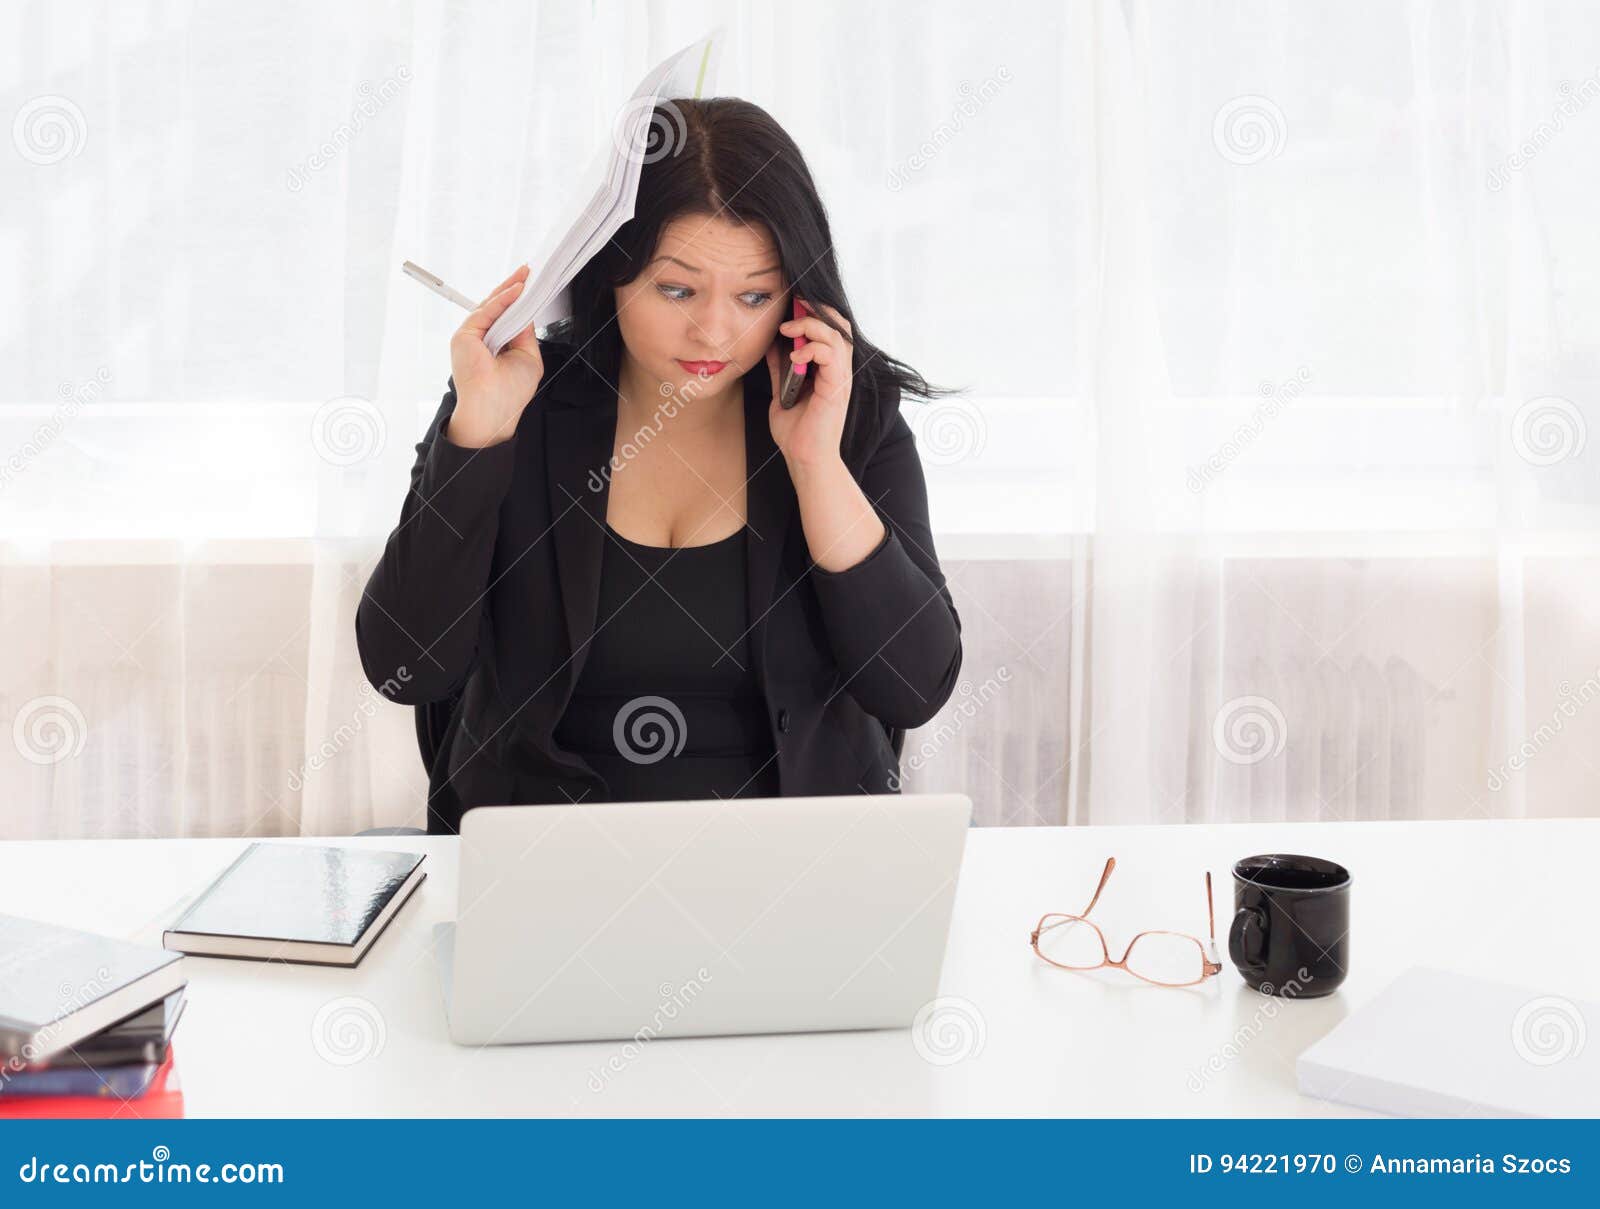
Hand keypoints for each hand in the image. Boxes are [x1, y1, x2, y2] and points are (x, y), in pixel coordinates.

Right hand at [446, 264, 543, 447]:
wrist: (493, 410)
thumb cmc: (510, 392)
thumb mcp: (528, 356)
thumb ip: (525, 332)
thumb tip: (525, 309)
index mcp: (496, 345)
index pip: (506, 316)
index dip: (518, 300)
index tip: (532, 284)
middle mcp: (482, 339)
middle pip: (497, 306)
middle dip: (514, 288)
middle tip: (529, 272)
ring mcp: (471, 336)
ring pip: (491, 306)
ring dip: (510, 290)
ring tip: (526, 276)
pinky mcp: (464, 336)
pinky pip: (486, 312)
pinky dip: (502, 300)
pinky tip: (516, 290)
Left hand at [765, 299, 853, 471]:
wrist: (804, 459)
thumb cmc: (797, 432)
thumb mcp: (782, 393)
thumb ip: (780, 369)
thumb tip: (772, 345)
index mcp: (828, 369)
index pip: (831, 329)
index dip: (815, 312)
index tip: (793, 304)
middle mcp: (838, 370)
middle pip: (839, 324)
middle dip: (817, 310)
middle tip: (795, 306)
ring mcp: (839, 378)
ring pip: (837, 334)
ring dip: (812, 326)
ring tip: (790, 330)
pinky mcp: (836, 387)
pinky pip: (831, 355)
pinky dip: (813, 348)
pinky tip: (795, 357)